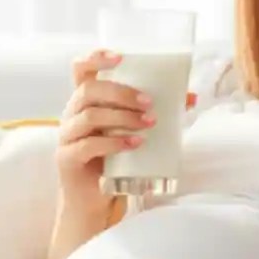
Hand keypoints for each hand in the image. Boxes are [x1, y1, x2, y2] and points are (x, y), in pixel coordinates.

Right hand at [55, 50, 152, 207]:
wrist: (94, 200)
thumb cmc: (115, 159)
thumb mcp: (132, 131)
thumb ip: (154, 112)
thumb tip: (191, 97)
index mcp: (85, 100)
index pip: (80, 69)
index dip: (96, 58)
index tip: (120, 57)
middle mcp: (71, 113)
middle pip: (89, 90)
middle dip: (122, 93)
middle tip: (149, 103)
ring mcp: (67, 136)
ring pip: (89, 116)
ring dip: (122, 117)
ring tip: (148, 124)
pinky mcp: (68, 158)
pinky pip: (88, 144)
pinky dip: (114, 142)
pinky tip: (134, 144)